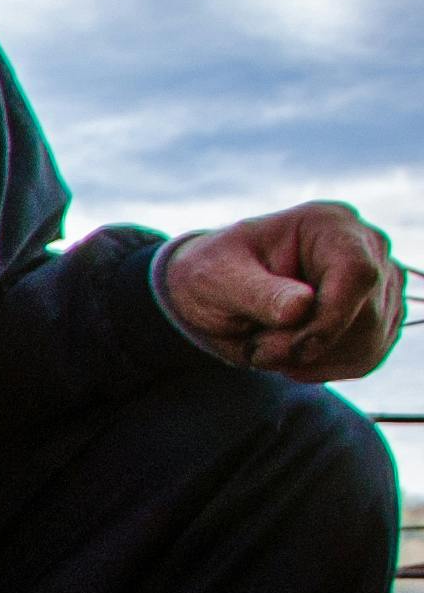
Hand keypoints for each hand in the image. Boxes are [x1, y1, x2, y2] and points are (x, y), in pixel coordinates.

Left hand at [161, 201, 401, 380]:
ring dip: (314, 360)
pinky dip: (325, 368)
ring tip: (267, 346)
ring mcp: (379, 282)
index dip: (332, 319)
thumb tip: (302, 307)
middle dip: (309, 346)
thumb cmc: (213, 275)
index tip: (295, 351)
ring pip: (370, 342)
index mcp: (327, 224)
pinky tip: (290, 356)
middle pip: (367, 315)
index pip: (357, 273)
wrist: (217, 290)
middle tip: (256, 349)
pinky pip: (366, 357)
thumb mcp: (216, 279)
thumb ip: (257, 293)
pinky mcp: (378, 316)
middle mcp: (366, 247)